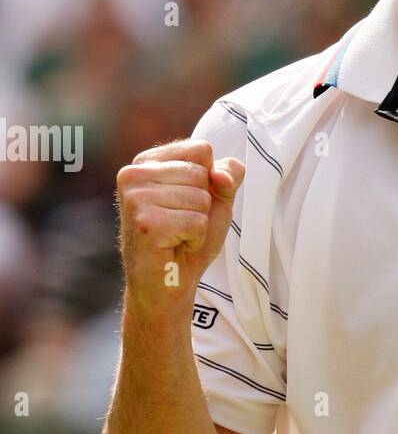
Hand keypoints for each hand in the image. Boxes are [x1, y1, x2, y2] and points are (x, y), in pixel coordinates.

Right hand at [116, 139, 243, 322]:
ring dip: (198, 223)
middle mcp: (133, 174)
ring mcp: (135, 198)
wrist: (169, 283)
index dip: (210, 180)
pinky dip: (194, 238)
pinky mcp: (145, 222)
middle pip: (202, 173)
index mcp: (147, 161)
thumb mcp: (216, 199)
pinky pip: (195, 222)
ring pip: (200, 198)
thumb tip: (221, 175)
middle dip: (203, 205)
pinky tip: (175, 246)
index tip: (189, 202)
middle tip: (181, 224)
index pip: (201, 149)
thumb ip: (228, 175)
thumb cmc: (189, 237)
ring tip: (178, 235)